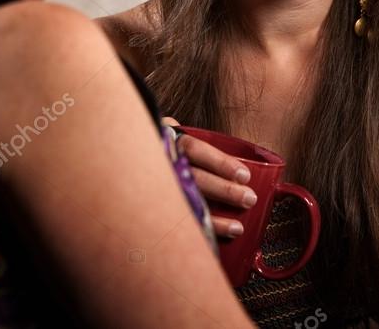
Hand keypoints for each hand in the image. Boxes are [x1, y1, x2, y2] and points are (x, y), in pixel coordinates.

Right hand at [162, 117, 256, 237]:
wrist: (129, 164)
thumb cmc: (161, 152)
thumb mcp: (171, 136)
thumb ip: (195, 145)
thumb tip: (234, 160)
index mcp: (168, 143)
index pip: (195, 150)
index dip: (221, 163)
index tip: (245, 176)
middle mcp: (160, 165)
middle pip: (194, 179)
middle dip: (224, 190)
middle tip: (249, 199)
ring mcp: (154, 187)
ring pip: (185, 205)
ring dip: (214, 219)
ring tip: (238, 228)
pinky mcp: (151, 210)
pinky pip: (176, 224)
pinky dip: (197, 233)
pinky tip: (214, 242)